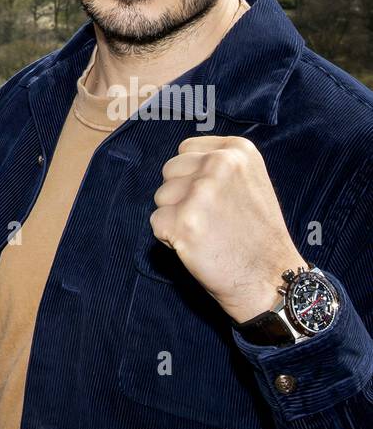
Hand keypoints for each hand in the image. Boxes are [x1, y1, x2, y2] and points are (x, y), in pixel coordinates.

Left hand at [150, 135, 306, 323]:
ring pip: (161, 196)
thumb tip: (182, 164)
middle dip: (181, 195)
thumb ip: (218, 166)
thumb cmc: (258, 236)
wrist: (272, 279)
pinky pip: (157, 222)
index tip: (215, 199)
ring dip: (175, 217)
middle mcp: (219, 164)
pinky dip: (170, 238)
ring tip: (206, 233)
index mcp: (237, 150)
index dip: (193, 176)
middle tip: (211, 220)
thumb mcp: (251, 182)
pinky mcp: (184, 221)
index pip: (186, 149)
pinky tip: (197, 247)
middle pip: (170, 170)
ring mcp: (201, 192)